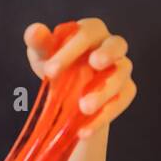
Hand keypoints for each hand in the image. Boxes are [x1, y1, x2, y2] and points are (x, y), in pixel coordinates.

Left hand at [24, 17, 135, 137]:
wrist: (68, 97)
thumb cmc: (57, 66)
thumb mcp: (44, 56)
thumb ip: (39, 43)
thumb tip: (33, 31)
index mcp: (91, 31)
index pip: (87, 33)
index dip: (70, 50)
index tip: (50, 71)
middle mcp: (111, 46)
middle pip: (117, 44)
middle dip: (107, 53)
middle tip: (95, 64)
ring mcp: (122, 68)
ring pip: (122, 75)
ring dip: (104, 91)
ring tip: (84, 107)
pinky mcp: (126, 91)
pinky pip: (122, 101)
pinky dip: (105, 116)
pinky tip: (85, 129)